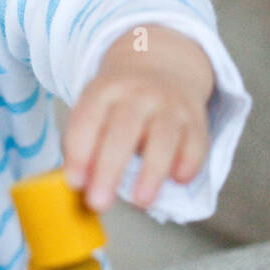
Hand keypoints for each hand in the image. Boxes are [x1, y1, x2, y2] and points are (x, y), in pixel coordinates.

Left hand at [62, 24, 213, 211]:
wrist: (161, 67)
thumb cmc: (118, 104)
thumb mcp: (94, 110)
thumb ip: (84, 145)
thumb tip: (80, 187)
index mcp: (104, 91)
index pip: (87, 120)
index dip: (79, 153)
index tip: (74, 183)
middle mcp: (137, 94)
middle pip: (123, 131)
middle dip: (109, 170)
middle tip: (99, 203)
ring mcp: (169, 105)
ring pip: (163, 137)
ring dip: (151, 172)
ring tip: (140, 203)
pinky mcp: (195, 119)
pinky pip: (195, 142)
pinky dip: (188, 162)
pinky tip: (178, 180)